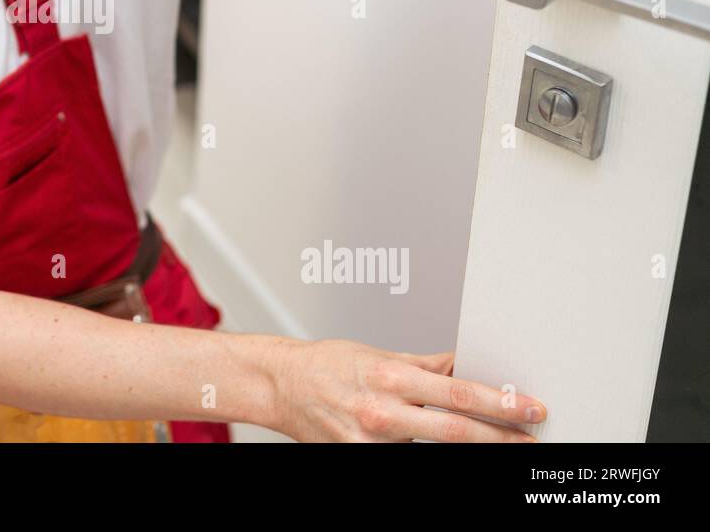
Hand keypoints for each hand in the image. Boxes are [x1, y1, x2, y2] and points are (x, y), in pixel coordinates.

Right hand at [272, 337, 545, 441]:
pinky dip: (431, 452)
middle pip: (457, 430)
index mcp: (390, 378)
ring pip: (436, 448)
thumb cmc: (326, 366)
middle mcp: (384, 413)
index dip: (501, 403)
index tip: (530, 407)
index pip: (459, 393)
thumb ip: (425, 365)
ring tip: (500, 443)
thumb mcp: (378, 355)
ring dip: (473, 446)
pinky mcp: (363, 459)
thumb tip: (464, 366)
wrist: (282, 386)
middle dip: (502, 435)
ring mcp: (373, 443)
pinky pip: (407, 458)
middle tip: (532, 436)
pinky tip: (443, 445)